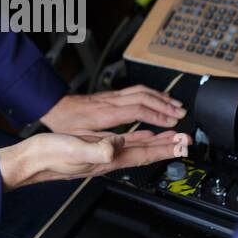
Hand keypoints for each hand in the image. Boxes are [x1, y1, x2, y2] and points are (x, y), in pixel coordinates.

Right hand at [0, 129, 189, 190]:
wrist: (30, 160)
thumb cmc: (49, 156)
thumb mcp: (74, 150)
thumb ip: (97, 148)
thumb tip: (116, 145)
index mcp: (107, 159)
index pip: (143, 154)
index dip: (165, 150)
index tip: (182, 145)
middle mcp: (108, 158)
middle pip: (145, 152)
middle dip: (167, 147)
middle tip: (186, 141)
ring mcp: (102, 153)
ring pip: (136, 147)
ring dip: (156, 142)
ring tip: (172, 138)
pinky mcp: (94, 147)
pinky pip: (122, 143)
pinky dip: (136, 138)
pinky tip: (140, 135)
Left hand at [39, 85, 186, 133]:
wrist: (54, 105)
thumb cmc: (66, 123)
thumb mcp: (78, 138)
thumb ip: (98, 143)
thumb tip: (119, 146)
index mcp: (106, 113)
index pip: (138, 110)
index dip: (157, 115)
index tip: (172, 122)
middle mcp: (112, 102)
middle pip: (144, 97)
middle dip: (166, 105)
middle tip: (182, 114)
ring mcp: (113, 96)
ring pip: (142, 91)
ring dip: (161, 98)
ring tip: (177, 106)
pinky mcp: (113, 95)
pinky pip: (137, 91)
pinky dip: (153, 94)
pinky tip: (159, 98)